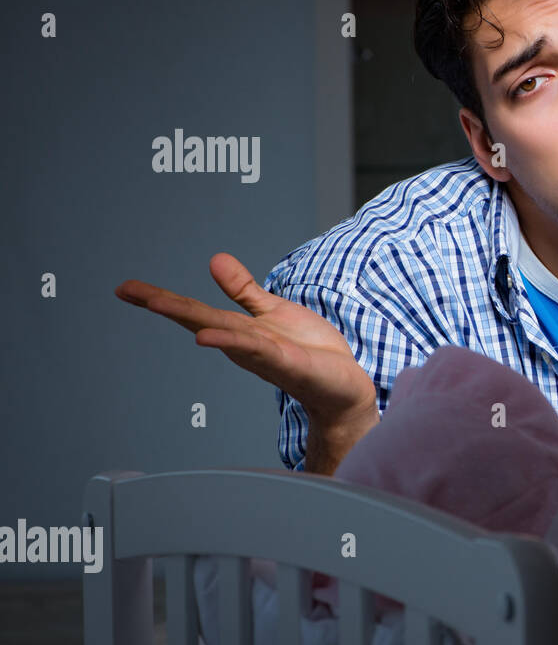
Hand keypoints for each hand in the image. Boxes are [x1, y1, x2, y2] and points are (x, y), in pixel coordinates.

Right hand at [116, 253, 378, 427]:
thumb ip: (243, 290)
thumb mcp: (273, 311)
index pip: (194, 310)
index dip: (160, 298)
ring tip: (159, 304)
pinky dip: (232, 341)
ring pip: (224, 332)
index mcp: (239, 330)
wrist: (344, 385)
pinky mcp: (287, 362)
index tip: (126, 288)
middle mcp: (243, 344)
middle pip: (199, 318)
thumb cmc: (310, 351)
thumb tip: (215, 259)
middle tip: (128, 290)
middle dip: (164, 304)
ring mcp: (263, 354)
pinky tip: (207, 337)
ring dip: (193, 320)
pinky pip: (256, 349)